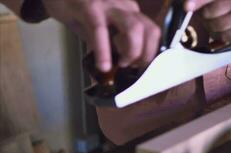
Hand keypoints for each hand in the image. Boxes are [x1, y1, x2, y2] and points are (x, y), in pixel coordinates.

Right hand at [42, 0, 160, 71]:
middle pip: (150, 30)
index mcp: (130, 12)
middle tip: (132, 66)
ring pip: (134, 29)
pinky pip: (100, 30)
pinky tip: (102, 65)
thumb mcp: (100, 28)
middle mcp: (124, 7)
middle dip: (145, 54)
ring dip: (131, 52)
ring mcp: (108, 5)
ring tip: (120, 64)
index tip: (140, 66)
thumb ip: (110, 44)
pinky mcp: (89, 7)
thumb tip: (119, 66)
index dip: (150, 52)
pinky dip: (103, 51)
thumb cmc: (78, 9)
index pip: (152, 32)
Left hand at [184, 0, 230, 41]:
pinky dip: (220, 34)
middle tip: (207, 12)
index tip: (187, 7)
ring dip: (210, 26)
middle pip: (209, 13)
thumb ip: (204, 0)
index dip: (198, 1)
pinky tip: (225, 26)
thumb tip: (187, 7)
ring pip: (215, 27)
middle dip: (204, 15)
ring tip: (217, 19)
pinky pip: (225, 37)